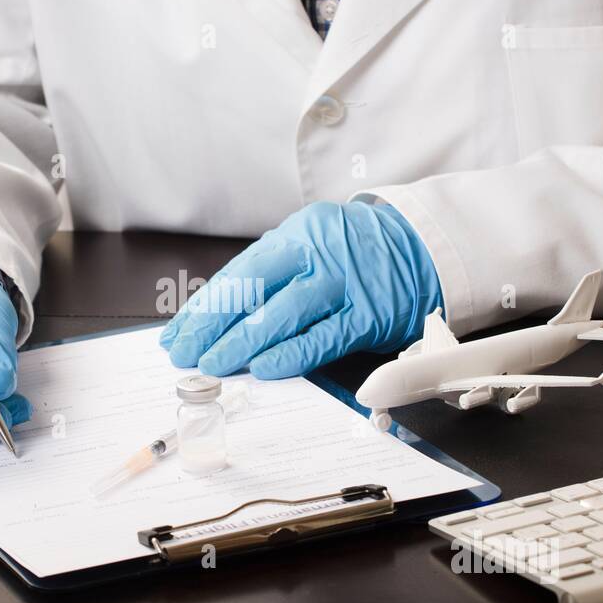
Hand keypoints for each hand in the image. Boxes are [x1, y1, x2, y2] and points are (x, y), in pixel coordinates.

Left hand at [159, 201, 440, 378]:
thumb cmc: (358, 255)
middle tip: (186, 354)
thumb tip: (219, 318)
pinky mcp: (368, 313)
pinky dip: (290, 353)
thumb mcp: (313, 248)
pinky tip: (263, 367)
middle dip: (213, 326)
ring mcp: (343, 283)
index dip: (205, 307)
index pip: (240, 274)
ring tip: (214, 365)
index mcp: (296, 235)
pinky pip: (323, 336)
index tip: (178, 334)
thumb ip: (273, 277)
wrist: (424, 250)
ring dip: (243, 343)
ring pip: (283, 313)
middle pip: (253, 290)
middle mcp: (317, 253)